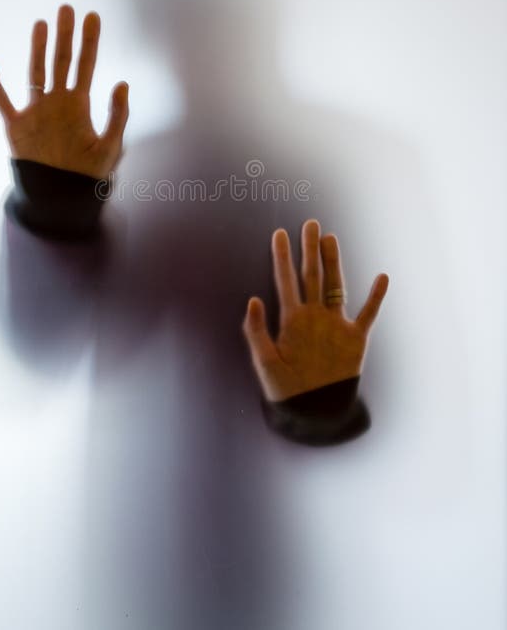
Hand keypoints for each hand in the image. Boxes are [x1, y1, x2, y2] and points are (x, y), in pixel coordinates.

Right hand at [0, 4, 128, 179]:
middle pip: (61, 61)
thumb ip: (118, 115)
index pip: (86, 65)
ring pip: (35, 72)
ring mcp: (36, 111)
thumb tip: (122, 83)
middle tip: (67, 8)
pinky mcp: (17, 126)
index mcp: (79, 105)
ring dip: (37, 49)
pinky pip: (4, 101)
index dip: (90, 41)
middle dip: (65, 35)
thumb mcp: (111, 146)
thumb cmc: (88, 175)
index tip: (93, 17)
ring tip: (41, 23)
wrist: (62, 196)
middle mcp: (57, 102)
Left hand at [243, 219, 388, 400]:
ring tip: (331, 238)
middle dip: (310, 249)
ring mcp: (335, 324)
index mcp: (291, 319)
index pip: (286, 281)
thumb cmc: (286, 389)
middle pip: (312, 275)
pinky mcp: (355, 338)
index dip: (282, 257)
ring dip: (334, 262)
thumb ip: (257, 331)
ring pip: (335, 285)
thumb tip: (253, 299)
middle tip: (310, 224)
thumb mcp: (265, 361)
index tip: (279, 234)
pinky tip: (381, 277)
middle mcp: (314, 315)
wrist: (313, 410)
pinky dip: (375, 296)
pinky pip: (367, 313)